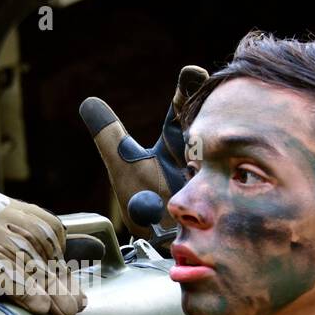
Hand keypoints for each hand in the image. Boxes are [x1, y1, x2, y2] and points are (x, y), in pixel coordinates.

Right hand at [0, 192, 85, 314]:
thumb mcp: (0, 251)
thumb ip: (37, 255)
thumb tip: (90, 261)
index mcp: (1, 207)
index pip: (44, 226)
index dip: (59, 257)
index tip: (67, 283)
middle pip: (34, 246)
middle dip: (55, 280)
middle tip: (71, 308)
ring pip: (18, 259)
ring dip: (40, 288)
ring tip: (55, 311)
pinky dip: (18, 289)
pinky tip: (34, 306)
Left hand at [79, 64, 208, 238]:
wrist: (155, 241)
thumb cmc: (142, 200)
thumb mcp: (124, 165)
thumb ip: (109, 135)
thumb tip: (88, 101)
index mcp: (177, 140)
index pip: (183, 108)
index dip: (188, 89)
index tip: (192, 72)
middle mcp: (200, 155)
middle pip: (209, 125)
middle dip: (213, 107)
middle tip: (208, 86)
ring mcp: (213, 180)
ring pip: (221, 157)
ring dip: (215, 148)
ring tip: (211, 136)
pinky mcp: (219, 207)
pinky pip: (226, 194)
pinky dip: (223, 188)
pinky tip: (223, 178)